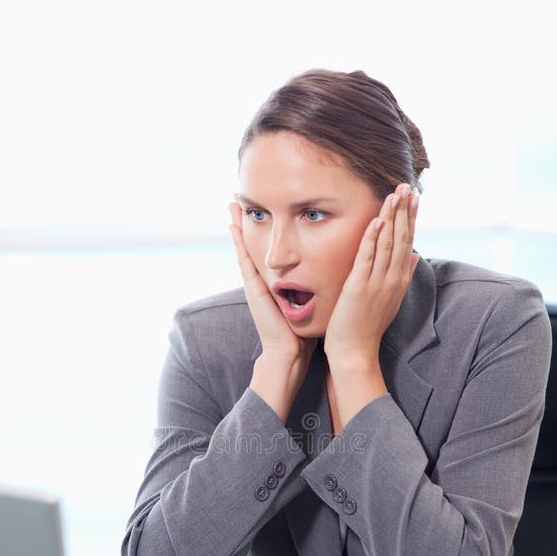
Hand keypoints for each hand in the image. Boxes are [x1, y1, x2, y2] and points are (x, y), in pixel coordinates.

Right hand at [228, 202, 316, 421]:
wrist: (287, 356)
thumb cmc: (299, 336)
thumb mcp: (304, 308)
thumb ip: (308, 294)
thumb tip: (324, 282)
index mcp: (273, 286)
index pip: (267, 254)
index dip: (263, 234)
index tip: (261, 211)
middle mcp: (261, 283)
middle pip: (251, 247)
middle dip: (246, 224)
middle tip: (237, 199)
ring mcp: (254, 286)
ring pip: (245, 249)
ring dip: (237, 227)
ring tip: (232, 205)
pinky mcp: (253, 291)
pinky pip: (245, 261)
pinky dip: (238, 244)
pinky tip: (234, 227)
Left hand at [324, 183, 419, 368]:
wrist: (356, 352)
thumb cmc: (367, 328)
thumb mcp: (390, 300)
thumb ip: (401, 275)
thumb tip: (414, 255)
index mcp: (399, 281)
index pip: (409, 243)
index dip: (411, 219)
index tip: (414, 198)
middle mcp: (393, 279)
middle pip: (402, 239)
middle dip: (405, 211)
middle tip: (408, 186)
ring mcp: (378, 283)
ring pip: (388, 244)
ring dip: (392, 217)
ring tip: (395, 194)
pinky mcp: (360, 287)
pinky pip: (368, 258)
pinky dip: (373, 238)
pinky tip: (377, 220)